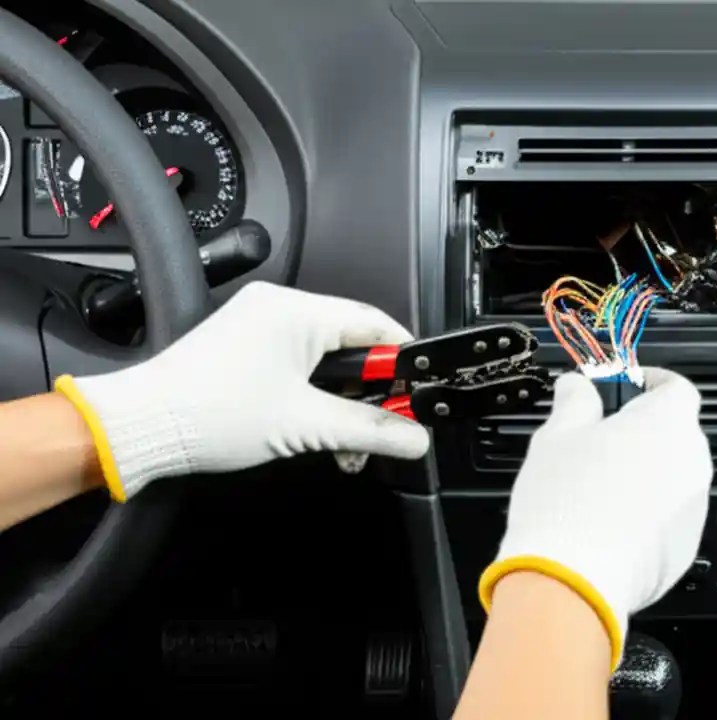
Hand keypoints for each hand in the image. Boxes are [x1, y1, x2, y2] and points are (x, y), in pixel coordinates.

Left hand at [56, 281, 429, 501]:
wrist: (141, 428)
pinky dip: (313, 399)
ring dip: (341, 405)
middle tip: (382, 430)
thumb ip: (371, 431)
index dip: (403, 363)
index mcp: (297, 312)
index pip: (377, 325)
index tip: (416, 396)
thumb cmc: (204, 413)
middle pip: (353, 346)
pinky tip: (315, 433)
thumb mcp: (306, 427)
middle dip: (370, 395)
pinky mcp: (245, 348)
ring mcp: (259, 327)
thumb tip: (412, 436)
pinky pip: (298, 365)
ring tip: (344, 445)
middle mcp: (278, 309)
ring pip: (326, 361)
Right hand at [479, 369, 712, 668]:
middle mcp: (692, 463)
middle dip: (643, 431)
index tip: (623, 388)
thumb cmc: (565, 503)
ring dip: (647, 474)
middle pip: (676, 433)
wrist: (573, 582)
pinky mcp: (685, 549)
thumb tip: (578, 387)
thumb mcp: (557, 436)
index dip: (650, 383)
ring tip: (599, 487)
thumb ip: (575, 402)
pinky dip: (647, 514)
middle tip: (600, 438)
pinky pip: (669, 518)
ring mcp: (694, 509)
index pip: (676, 387)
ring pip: (674, 477)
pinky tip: (609, 523)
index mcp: (668, 423)